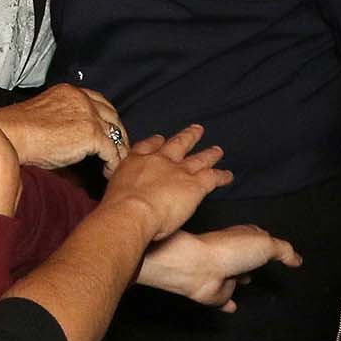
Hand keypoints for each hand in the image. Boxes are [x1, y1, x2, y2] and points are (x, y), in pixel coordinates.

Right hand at [0, 82, 129, 172]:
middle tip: (119, 150)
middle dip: (118, 133)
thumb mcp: (45, 117)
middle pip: (112, 116)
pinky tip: (108, 172)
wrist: (11, 135)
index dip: (106, 118)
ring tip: (117, 165)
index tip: (108, 131)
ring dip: (119, 150)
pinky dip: (114, 163)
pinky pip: (112, 150)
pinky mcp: (92, 133)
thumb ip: (63, 120)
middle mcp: (82, 99)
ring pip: (116, 133)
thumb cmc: (18, 131)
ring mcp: (89, 115)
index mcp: (69, 92)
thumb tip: (71, 138)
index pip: (98, 101)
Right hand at [101, 125, 231, 245]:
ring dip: (209, 154)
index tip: (160, 138)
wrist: (132, 210)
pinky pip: (213, 177)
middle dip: (187, 137)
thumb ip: (121, 187)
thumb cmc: (118, 205)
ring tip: (217, 150)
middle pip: (177, 145)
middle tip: (197, 129)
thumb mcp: (113, 188)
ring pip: (199, 159)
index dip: (156, 142)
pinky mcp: (195, 184)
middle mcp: (160, 161)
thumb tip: (120, 195)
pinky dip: (222, 176)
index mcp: (137, 161)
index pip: (147, 146)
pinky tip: (228, 175)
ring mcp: (180, 171)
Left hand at [137, 224, 301, 310]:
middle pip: (244, 255)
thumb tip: (297, 258)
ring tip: (249, 280)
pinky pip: (223, 300)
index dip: (266, 240)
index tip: (274, 244)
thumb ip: (283, 251)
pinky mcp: (215, 293)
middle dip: (251, 258)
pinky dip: (228, 304)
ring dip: (240, 277)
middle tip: (262, 263)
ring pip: (233, 276)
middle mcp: (231, 254)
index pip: (256, 236)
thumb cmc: (230, 251)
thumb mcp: (265, 244)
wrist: (199, 267)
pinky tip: (233, 308)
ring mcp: (222, 274)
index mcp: (242, 238)